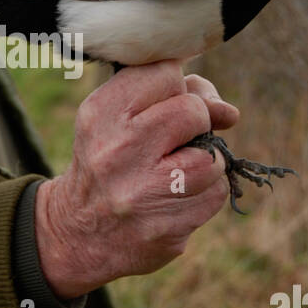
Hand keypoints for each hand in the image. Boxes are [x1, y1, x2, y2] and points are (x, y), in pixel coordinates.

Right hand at [34, 60, 239, 299]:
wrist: (79, 234)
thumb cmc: (109, 162)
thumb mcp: (118, 117)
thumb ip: (172, 96)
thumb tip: (229, 113)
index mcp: (100, 114)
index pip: (166, 73)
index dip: (174, 88)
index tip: (157, 108)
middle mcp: (117, 151)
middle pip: (194, 111)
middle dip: (195, 123)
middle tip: (169, 143)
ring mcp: (143, 194)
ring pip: (212, 157)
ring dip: (203, 162)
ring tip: (172, 174)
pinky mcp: (167, 228)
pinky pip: (215, 194)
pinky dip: (204, 194)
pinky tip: (175, 200)